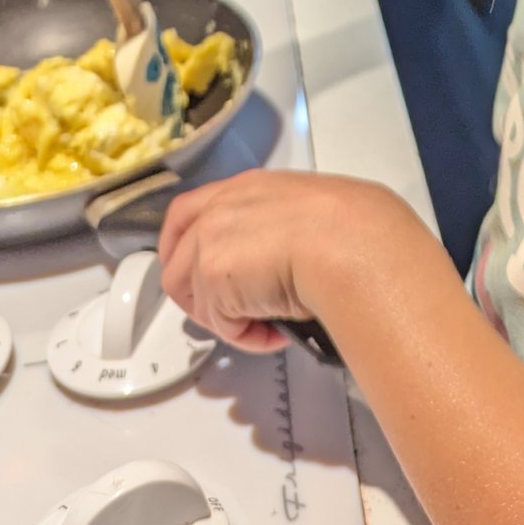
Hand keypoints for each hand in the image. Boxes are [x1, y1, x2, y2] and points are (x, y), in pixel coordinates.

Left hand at [158, 170, 418, 354]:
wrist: (345, 239)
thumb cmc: (349, 226)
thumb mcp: (311, 211)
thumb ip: (282, 228)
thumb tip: (292, 258)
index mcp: (248, 187)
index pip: (191, 212)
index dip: (187, 246)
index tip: (202, 276)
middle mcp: (220, 207)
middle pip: (174, 257)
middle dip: (196, 294)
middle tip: (233, 313)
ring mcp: (208, 240)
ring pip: (196, 298)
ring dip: (229, 319)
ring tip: (270, 323)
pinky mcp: (210, 276)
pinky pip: (221, 323)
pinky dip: (247, 337)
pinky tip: (277, 331)